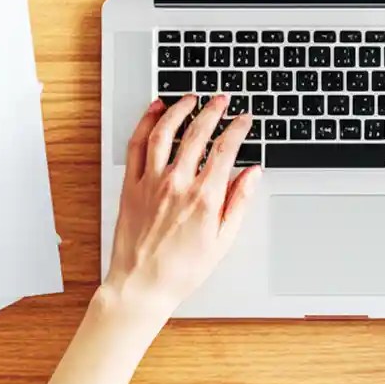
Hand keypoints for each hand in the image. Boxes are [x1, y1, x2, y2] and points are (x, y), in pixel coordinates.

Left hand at [103, 94, 260, 316]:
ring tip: (190, 98)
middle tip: (221, 100)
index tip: (244, 119)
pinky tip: (154, 111)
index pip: (226, 149)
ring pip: (165, 132)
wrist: (142, 286)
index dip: (238, 128)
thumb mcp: (223, 241)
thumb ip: (240, 202)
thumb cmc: (182, 270)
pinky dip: (145, 124)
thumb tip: (253, 174)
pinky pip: (137, 146)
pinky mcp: (130, 186)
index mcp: (204, 198)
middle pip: (197, 133)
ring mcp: (151, 182)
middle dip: (212, 110)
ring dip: (179, 109)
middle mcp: (177, 184)